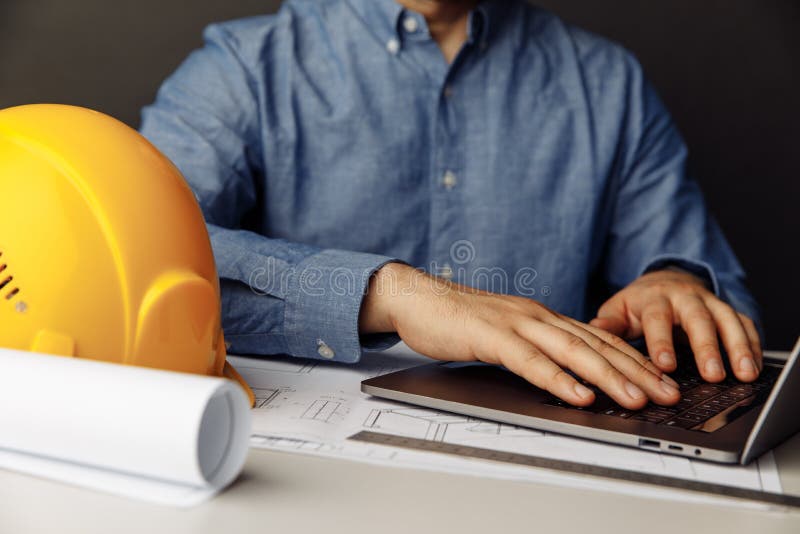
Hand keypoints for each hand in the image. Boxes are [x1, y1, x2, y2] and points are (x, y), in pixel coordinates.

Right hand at [359, 263, 680, 408]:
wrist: (418, 299)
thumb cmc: (461, 321)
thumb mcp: (507, 334)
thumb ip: (536, 348)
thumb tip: (568, 374)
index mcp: (543, 317)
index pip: (599, 339)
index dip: (634, 360)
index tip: (663, 382)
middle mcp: (537, 316)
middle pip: (596, 345)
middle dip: (636, 371)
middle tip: (668, 395)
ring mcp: (515, 323)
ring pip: (571, 351)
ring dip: (607, 376)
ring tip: (636, 398)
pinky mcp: (490, 336)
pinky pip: (529, 360)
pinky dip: (556, 378)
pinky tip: (577, 394)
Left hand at [589, 269, 761, 382]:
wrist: (664, 282)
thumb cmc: (639, 304)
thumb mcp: (619, 310)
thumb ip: (610, 322)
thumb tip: (594, 329)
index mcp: (655, 298)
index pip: (657, 319)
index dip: (661, 342)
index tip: (664, 366)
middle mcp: (685, 298)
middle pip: (698, 320)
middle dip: (707, 347)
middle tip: (712, 375)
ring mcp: (710, 303)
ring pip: (727, 321)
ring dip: (738, 347)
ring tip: (743, 374)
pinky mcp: (728, 311)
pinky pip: (745, 324)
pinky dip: (753, 345)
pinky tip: (755, 368)